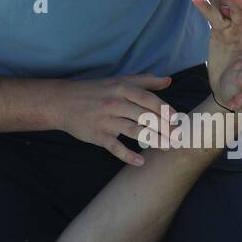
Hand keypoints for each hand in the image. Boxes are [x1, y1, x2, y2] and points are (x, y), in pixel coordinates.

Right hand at [54, 74, 173, 165]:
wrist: (62, 102)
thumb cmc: (95, 91)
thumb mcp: (118, 81)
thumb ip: (144, 81)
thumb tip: (168, 80)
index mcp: (121, 89)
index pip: (147, 99)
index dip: (164, 109)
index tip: (177, 119)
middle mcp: (115, 103)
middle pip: (144, 116)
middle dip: (164, 128)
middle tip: (179, 138)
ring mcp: (106, 120)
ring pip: (134, 131)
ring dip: (153, 140)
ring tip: (168, 147)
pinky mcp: (98, 135)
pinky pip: (115, 147)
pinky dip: (127, 155)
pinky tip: (140, 161)